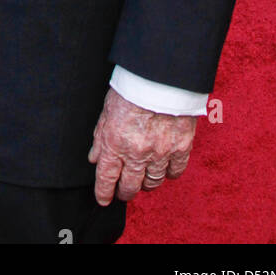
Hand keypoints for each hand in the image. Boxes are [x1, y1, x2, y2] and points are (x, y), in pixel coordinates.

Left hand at [88, 87, 197, 205]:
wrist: (162, 75)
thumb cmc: (132, 87)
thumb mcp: (107, 110)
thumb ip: (100, 137)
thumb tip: (95, 158)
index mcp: (115, 142)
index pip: (106, 178)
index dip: (103, 193)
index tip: (103, 199)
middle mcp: (137, 152)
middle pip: (130, 186)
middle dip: (124, 192)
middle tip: (123, 190)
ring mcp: (160, 152)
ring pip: (152, 183)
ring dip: (146, 184)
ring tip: (143, 179)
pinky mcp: (180, 148)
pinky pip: (174, 172)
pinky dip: (168, 173)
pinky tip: (163, 169)